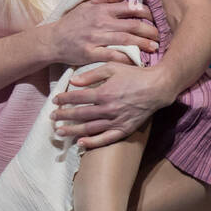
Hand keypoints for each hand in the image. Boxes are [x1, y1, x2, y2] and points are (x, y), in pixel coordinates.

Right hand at [44, 0, 159, 66]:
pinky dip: (126, 58)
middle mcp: (100, 23)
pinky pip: (112, 56)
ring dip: (143, 45)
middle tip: (159, 36)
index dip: (146, 13)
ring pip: (126, 40)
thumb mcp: (86, 5)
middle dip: (149, 31)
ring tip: (154, 48)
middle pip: (132, 26)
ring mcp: (96, 39)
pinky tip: (137, 61)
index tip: (154, 18)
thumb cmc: (71, 23)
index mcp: (101, 10)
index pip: (129, 8)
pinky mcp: (91, 54)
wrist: (52, 40)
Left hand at [49, 63, 170, 149]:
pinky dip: (93, 143)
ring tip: (60, 132)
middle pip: (80, 114)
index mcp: (104, 93)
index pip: (78, 97)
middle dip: (64, 116)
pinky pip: (106, 139)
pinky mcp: (125, 129)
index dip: (64, 99)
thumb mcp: (113, 67)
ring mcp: (117, 121)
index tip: (54, 101)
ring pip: (90, 128)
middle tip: (52, 118)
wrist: (158, 87)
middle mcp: (109, 109)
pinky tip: (81, 144)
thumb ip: (92, 74)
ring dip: (73, 131)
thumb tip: (73, 81)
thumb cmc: (135, 75)